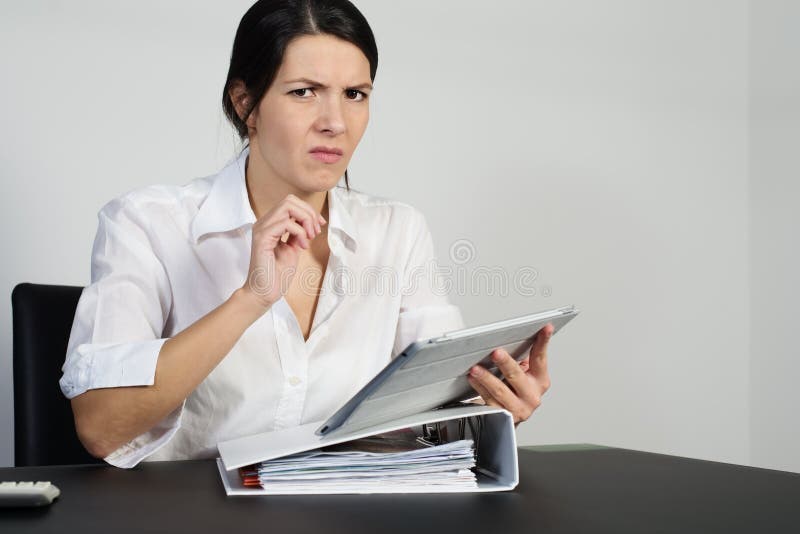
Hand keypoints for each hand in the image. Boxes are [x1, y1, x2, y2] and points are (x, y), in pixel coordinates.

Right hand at [241, 193, 326, 309]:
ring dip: (305, 221)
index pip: (290, 203)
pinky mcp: (262, 238)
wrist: (264, 292)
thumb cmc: (277, 274)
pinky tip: (301, 246)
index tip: (319, 225)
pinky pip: (285, 223)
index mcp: (270, 224)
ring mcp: (261, 229)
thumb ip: (298, 233)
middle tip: (315, 232)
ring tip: (309, 238)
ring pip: (287, 207)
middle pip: (290, 200)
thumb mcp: (293, 248)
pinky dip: (299, 232)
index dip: (308, 211)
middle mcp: (264, 223)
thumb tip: (309, 222)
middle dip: (309, 213)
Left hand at [467, 322, 553, 424]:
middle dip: (505, 363)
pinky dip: (479, 388)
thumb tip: (513, 334)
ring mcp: (517, 408)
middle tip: (496, 352)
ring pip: (500, 391)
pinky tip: (472, 379)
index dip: (543, 342)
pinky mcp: (502, 417)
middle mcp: (531, 396)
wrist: (507, 421)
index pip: (540, 358)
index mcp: (540, 381)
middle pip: (517, 376)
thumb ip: (522, 358)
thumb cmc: (514, 392)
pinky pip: (488, 401)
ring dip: (486, 378)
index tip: (544, 328)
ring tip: (475, 368)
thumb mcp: (523, 375)